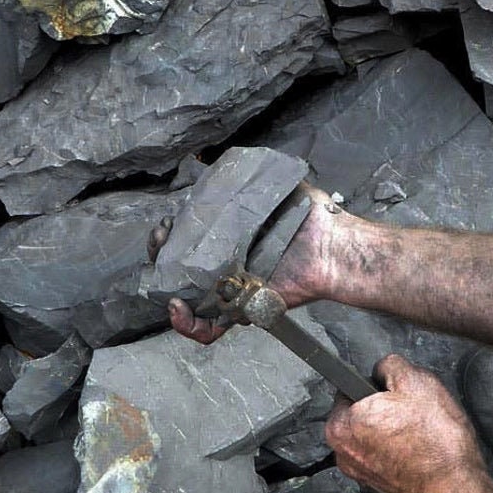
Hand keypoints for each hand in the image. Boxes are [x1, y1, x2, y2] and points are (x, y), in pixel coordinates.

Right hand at [168, 182, 338, 343]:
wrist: (330, 248)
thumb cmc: (308, 216)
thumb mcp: (268, 187)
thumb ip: (240, 179)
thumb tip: (209, 165)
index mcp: (229, 237)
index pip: (187, 238)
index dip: (170, 233)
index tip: (168, 222)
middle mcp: (226, 264)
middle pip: (179, 267)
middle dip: (161, 255)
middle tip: (161, 240)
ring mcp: (230, 290)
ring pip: (185, 300)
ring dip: (166, 289)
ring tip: (163, 274)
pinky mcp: (239, 311)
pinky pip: (207, 328)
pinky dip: (186, 324)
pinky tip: (176, 308)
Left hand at [325, 354, 485, 492]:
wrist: (454, 492)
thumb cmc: (435, 443)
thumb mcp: (416, 381)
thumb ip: (390, 365)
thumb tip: (382, 369)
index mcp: (340, 423)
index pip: (348, 388)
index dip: (375, 386)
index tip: (393, 395)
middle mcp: (341, 450)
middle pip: (359, 412)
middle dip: (384, 409)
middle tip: (410, 414)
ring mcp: (357, 471)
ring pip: (372, 434)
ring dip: (391, 430)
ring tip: (416, 434)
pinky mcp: (375, 484)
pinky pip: (382, 455)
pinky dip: (396, 451)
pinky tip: (417, 451)